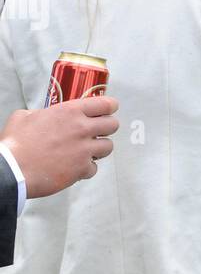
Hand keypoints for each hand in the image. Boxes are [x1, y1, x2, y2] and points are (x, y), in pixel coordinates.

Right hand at [1, 95, 119, 197]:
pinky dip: (87, 169)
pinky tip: (76, 167)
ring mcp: (84, 149)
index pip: (105, 104)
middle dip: (108, 127)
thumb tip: (42, 117)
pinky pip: (94, 168)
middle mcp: (81, 128)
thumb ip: (40, 114)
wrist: (14, 169)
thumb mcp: (24, 116)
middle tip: (99, 130)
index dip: (110, 106)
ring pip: (108, 146)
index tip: (110, 108)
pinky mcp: (82, 168)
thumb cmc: (16, 144)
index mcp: (69, 111)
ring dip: (100, 148)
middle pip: (113, 124)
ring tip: (88, 150)